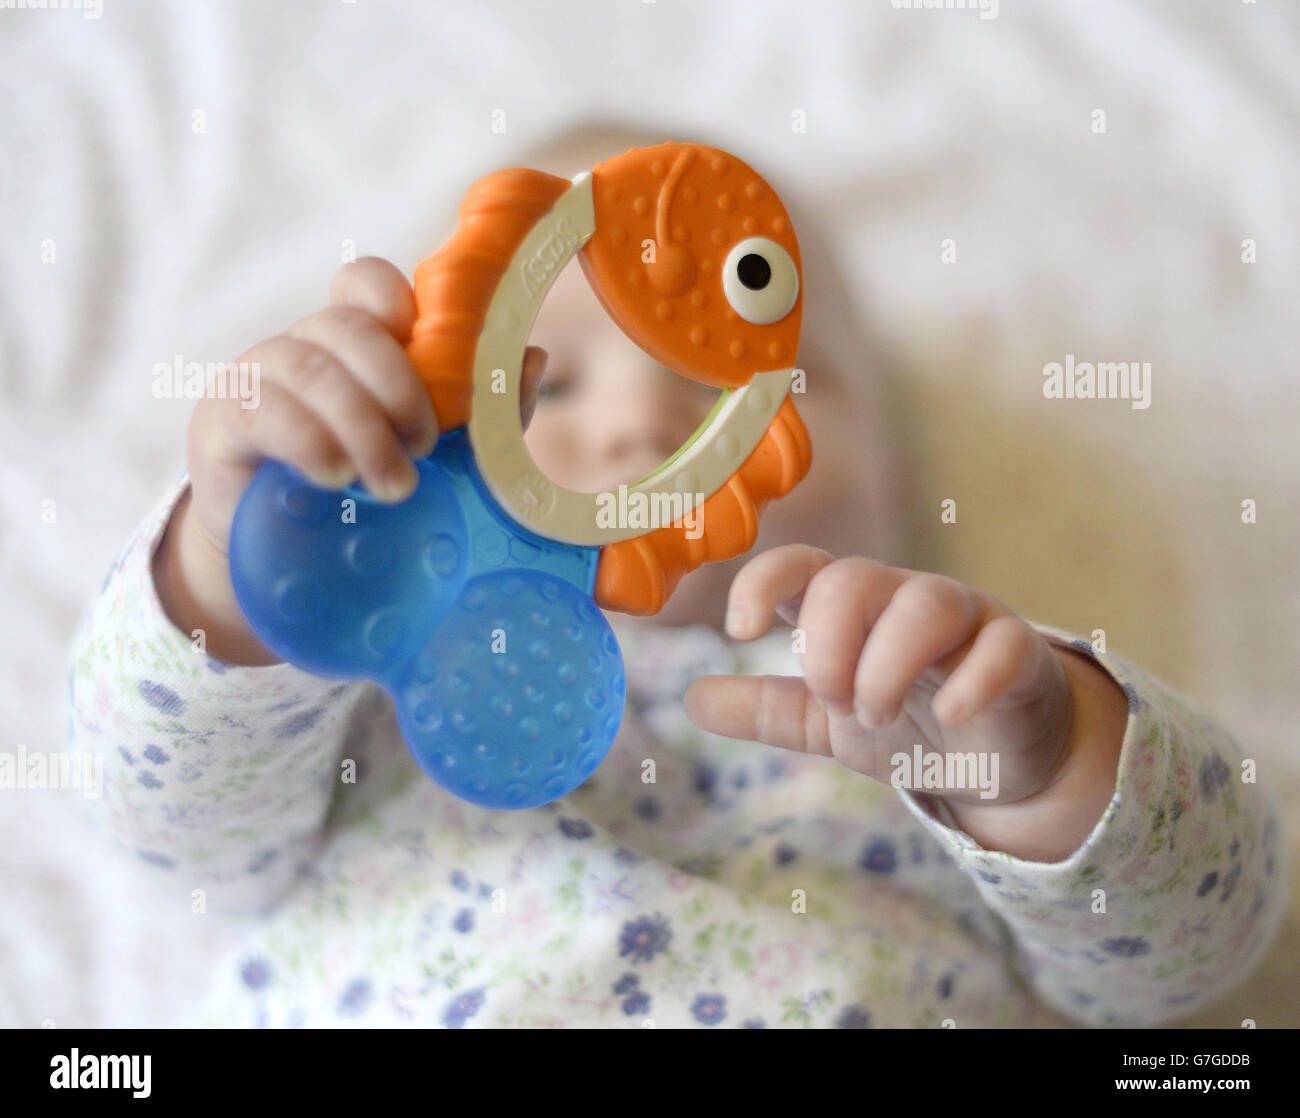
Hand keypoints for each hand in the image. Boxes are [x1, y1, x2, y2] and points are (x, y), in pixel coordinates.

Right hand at [155, 256, 547, 664]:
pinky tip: (336, 476)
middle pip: (346, 324)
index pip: (365, 282)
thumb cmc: (365, 493)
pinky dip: (309, 441)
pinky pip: (263, 408)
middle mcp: (305, 345)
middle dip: (398, 384)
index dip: (393, 297)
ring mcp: (258, 376)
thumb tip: (531, 357)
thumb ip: (485, 411)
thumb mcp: (436, 456)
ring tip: (394, 486)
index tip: (422, 345)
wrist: (286, 564)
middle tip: (425, 446)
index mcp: (357, 342)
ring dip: (362, 425)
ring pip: (308, 367)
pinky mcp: (223, 418)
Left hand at [683, 545, 1128, 858]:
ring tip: (875, 716)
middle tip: (835, 702)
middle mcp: (903, 600)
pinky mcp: (1018, 654)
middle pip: (853, 580)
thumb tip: (691, 699)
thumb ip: (768, 709)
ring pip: (925, 602)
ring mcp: (965, 622)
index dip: (762, 582)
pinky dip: (971, 678)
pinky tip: (950, 714)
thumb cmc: (911, 723)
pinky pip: (1000, 646)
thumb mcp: (828, 724)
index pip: (802, 566)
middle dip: (829, 646)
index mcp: (852, 609)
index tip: (738, 630)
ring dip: (888, 664)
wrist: (1000, 761)